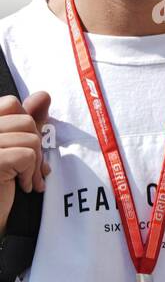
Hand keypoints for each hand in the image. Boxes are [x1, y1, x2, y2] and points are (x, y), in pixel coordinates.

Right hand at [0, 92, 51, 236]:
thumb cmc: (0, 184)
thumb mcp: (15, 149)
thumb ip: (26, 122)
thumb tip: (43, 95)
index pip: (11, 103)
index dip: (27, 125)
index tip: (26, 150)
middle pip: (24, 120)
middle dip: (35, 148)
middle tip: (31, 171)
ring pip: (30, 138)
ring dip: (34, 164)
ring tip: (25, 180)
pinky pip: (26, 155)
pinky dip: (30, 173)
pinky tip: (21, 186)